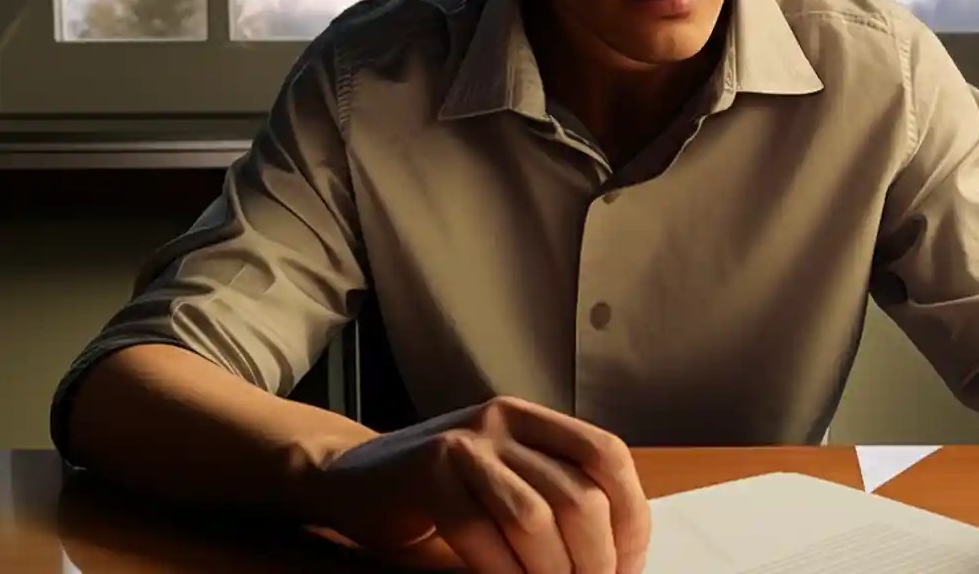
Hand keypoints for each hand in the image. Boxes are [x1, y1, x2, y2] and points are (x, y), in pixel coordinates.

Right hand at [314, 395, 650, 572]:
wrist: (348, 477)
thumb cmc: (439, 493)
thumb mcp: (504, 481)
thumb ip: (553, 502)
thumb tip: (613, 563)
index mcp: (533, 420)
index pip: (607, 457)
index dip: (630, 517)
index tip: (626, 567)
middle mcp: (503, 421)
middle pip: (578, 494)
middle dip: (595, 558)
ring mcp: (464, 444)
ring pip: (534, 516)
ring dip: (552, 572)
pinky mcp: (427, 473)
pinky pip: (481, 533)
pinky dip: (503, 573)